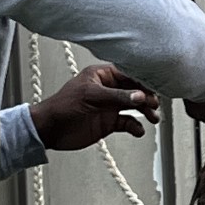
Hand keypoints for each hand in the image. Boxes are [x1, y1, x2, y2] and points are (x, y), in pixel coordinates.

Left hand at [31, 64, 159, 150]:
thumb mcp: (91, 97)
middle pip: (135, 90)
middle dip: (147, 97)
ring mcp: (109, 106)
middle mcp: (108, 89)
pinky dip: (135, 127)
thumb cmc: (63, 106)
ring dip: (146, 111)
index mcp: (102, 76)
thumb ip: (117, 96)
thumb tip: (140, 95)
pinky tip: (138, 130)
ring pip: (134, 106)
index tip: (155, 87)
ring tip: (153, 118)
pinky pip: (127, 122)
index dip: (142, 80)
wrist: (50, 130)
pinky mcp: (108, 122)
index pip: (128, 73)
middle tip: (154, 104)